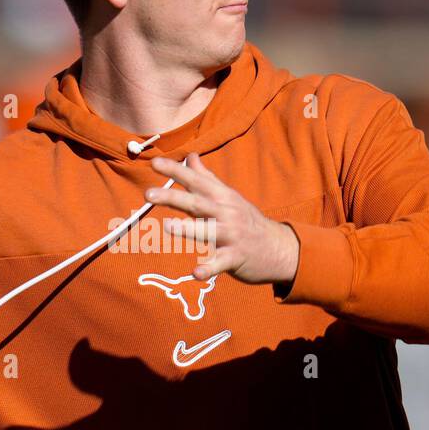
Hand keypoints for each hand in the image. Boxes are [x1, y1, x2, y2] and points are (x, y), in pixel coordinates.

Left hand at [147, 153, 299, 285]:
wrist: (279, 248)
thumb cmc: (246, 220)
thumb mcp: (228, 196)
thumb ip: (206, 177)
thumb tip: (190, 156)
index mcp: (221, 196)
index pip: (195, 180)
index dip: (175, 170)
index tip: (154, 162)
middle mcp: (226, 213)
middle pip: (197, 203)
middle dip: (173, 197)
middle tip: (149, 194)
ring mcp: (231, 235)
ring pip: (208, 231)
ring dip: (188, 230)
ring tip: (168, 226)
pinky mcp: (235, 258)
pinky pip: (220, 263)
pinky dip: (209, 268)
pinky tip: (196, 273)